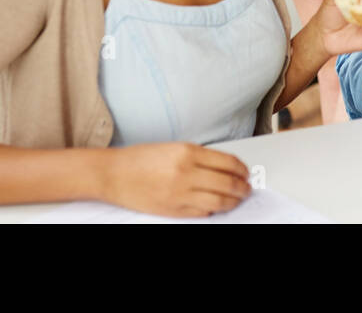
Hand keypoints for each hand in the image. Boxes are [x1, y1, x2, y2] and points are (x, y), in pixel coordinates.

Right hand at [103, 142, 251, 217]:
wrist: (113, 174)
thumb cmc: (140, 159)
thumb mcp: (174, 148)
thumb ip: (199, 157)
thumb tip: (225, 167)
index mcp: (188, 152)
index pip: (228, 162)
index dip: (242, 169)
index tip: (246, 172)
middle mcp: (187, 172)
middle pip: (228, 183)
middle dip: (242, 187)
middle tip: (247, 188)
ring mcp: (180, 193)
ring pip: (219, 201)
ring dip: (233, 201)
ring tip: (237, 199)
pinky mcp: (173, 210)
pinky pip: (202, 213)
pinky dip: (213, 211)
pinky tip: (216, 207)